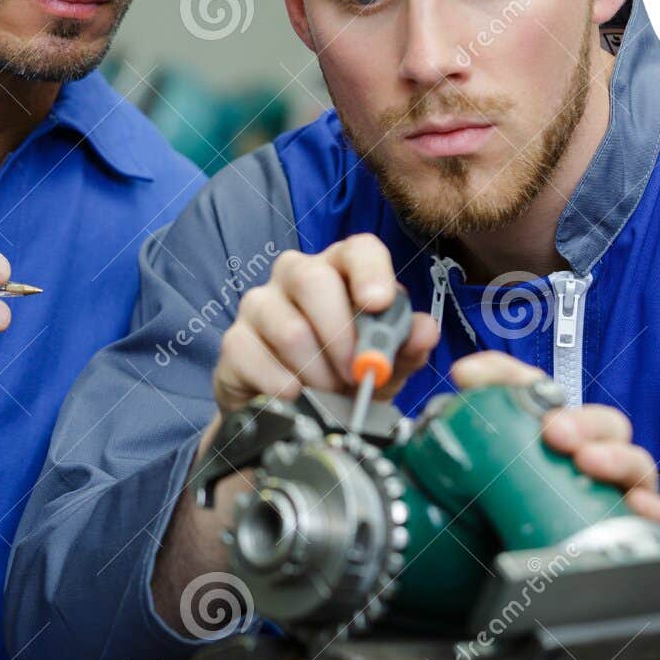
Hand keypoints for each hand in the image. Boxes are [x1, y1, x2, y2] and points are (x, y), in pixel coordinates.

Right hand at [212, 233, 439, 416]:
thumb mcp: (386, 364)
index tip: (379, 303)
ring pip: (289, 329)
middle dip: (342, 337)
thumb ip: (406, 347)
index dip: (370, 271)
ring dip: (317, 372)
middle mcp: (295, 275)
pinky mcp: (234, 339)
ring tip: (329, 392)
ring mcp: (259, 304)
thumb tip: (424, 330)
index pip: (358, 249)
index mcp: (340, 270)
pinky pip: (256, 358)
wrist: (297, 410)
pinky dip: (282, 386)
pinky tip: (295, 397)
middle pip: (313, 281)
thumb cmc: (345, 373)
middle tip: (356, 374)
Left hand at [450, 351, 659, 531]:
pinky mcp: (633, 531)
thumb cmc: (500, 519)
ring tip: (587, 461)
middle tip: (552, 431)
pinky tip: (636, 506)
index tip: (469, 376)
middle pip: (601, 423)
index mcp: (548, 434)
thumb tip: (462, 378)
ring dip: (614, 457)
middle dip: (580, 421)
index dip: (507, 376)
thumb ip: (466, 431)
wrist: (506, 575)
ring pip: (633, 463)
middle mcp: (585, 457)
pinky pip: (659, 519)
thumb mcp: (475, 474)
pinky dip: (653, 510)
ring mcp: (614, 492)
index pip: (537, 391)